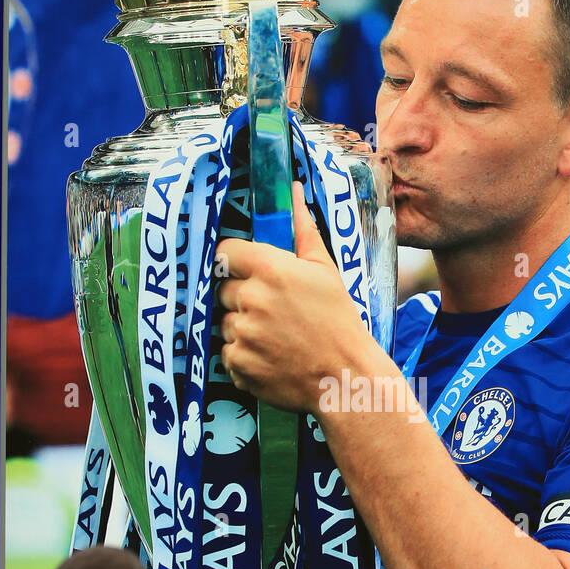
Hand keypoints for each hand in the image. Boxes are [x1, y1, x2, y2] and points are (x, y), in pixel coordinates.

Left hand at [216, 182, 374, 412]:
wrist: (345, 377)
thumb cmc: (339, 321)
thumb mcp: (325, 270)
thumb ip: (303, 229)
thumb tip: (294, 191)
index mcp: (271, 270)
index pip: (226, 252)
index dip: (236, 262)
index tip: (247, 273)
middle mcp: (252, 299)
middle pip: (224, 290)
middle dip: (243, 298)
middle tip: (274, 313)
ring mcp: (243, 334)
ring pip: (226, 323)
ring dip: (243, 328)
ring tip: (276, 338)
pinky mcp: (238, 364)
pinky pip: (227, 353)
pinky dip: (244, 356)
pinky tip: (271, 357)